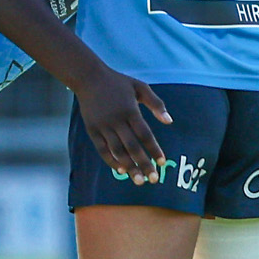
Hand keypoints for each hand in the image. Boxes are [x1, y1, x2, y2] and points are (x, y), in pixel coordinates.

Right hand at [73, 66, 171, 181]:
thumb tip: (169, 121)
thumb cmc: (119, 83)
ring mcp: (102, 126)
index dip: (154, 149)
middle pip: (132, 147)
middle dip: (144, 164)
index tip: (163, 162)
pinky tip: (121, 171)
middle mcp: (116, 120)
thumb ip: (156, 104)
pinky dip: (111, 160)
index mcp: (130, 110)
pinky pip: (102, 149)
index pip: (145, 135)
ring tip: (139, 180)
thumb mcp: (140, 87)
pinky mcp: (92, 130)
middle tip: (154, 179)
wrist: (89, 78)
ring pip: (117, 151)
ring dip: (129, 167)